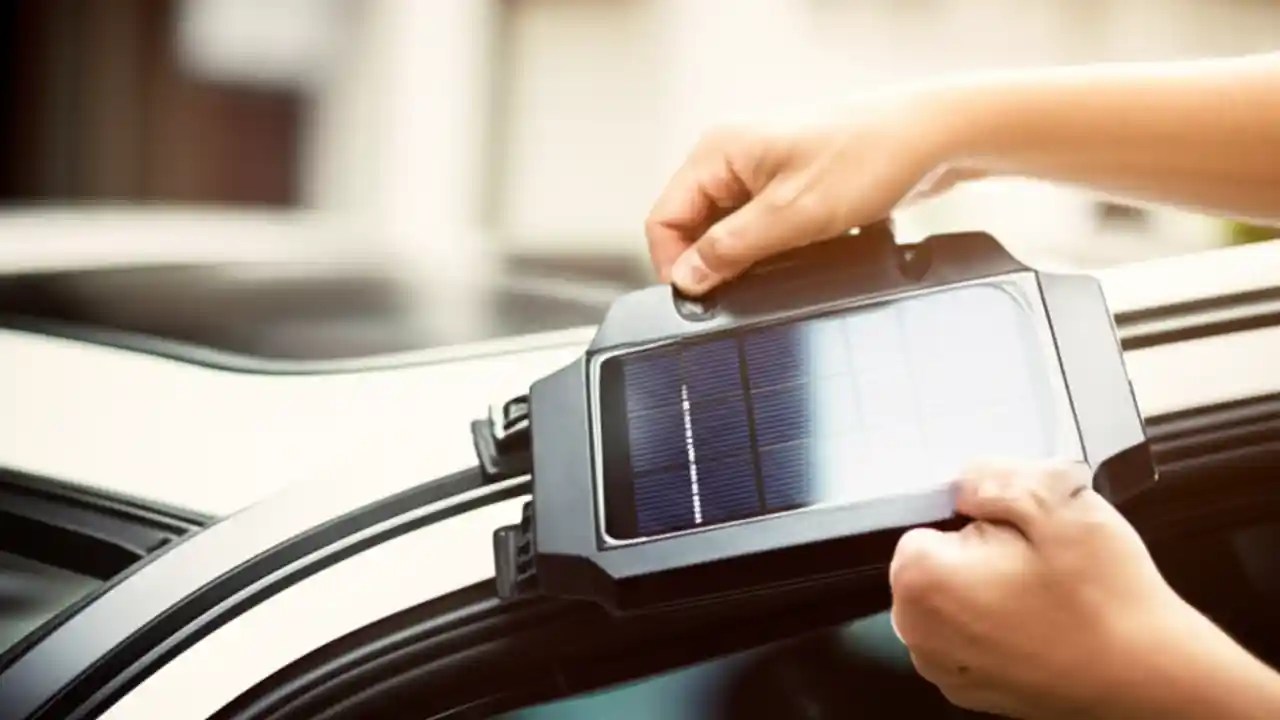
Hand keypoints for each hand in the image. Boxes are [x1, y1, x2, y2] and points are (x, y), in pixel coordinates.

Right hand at [644, 94, 975, 295]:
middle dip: (714, 263)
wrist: (933, 138)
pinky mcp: (792, 185)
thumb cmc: (869, 154)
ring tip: (782, 267)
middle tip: (743, 290)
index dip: (674, 263)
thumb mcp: (789, 215)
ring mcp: (764, 170)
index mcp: (719, 152)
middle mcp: (735, 157)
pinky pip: (764, 227)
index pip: (663, 217)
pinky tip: (802, 256)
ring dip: (748, 257)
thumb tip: (687, 279)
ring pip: (731, 230)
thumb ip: (729, 250)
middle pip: (694, 226)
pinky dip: (775, 248)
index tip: (699, 297)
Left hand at [887, 459, 1201, 718]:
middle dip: (977, 552)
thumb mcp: (1059, 504)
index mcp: (921, 579)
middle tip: (1039, 562)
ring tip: (1046, 595)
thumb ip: (996, 477)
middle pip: (934, 562)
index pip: (924, 521)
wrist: (1154, 681)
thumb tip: (963, 479)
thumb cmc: (1105, 597)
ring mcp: (941, 667)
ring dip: (988, 590)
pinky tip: (1044, 626)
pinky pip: (970, 637)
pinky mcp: (970, 691)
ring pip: (952, 599)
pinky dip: (998, 628)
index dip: (975, 519)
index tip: (1018, 532)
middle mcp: (916, 630)